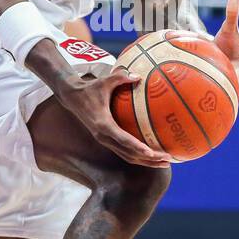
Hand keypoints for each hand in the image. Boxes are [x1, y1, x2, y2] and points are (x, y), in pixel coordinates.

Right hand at [55, 66, 173, 168]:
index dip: (138, 147)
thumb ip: (121, 77)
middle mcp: (104, 137)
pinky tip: (153, 155)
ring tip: (164, 163)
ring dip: (145, 162)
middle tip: (167, 160)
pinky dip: (139, 156)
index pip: (123, 139)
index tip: (151, 152)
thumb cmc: (90, 88)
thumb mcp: (104, 81)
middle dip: (148, 159)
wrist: (72, 98)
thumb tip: (139, 76)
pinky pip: (124, 152)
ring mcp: (105, 141)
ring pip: (127, 156)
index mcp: (104, 124)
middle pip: (129, 154)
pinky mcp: (106, 140)